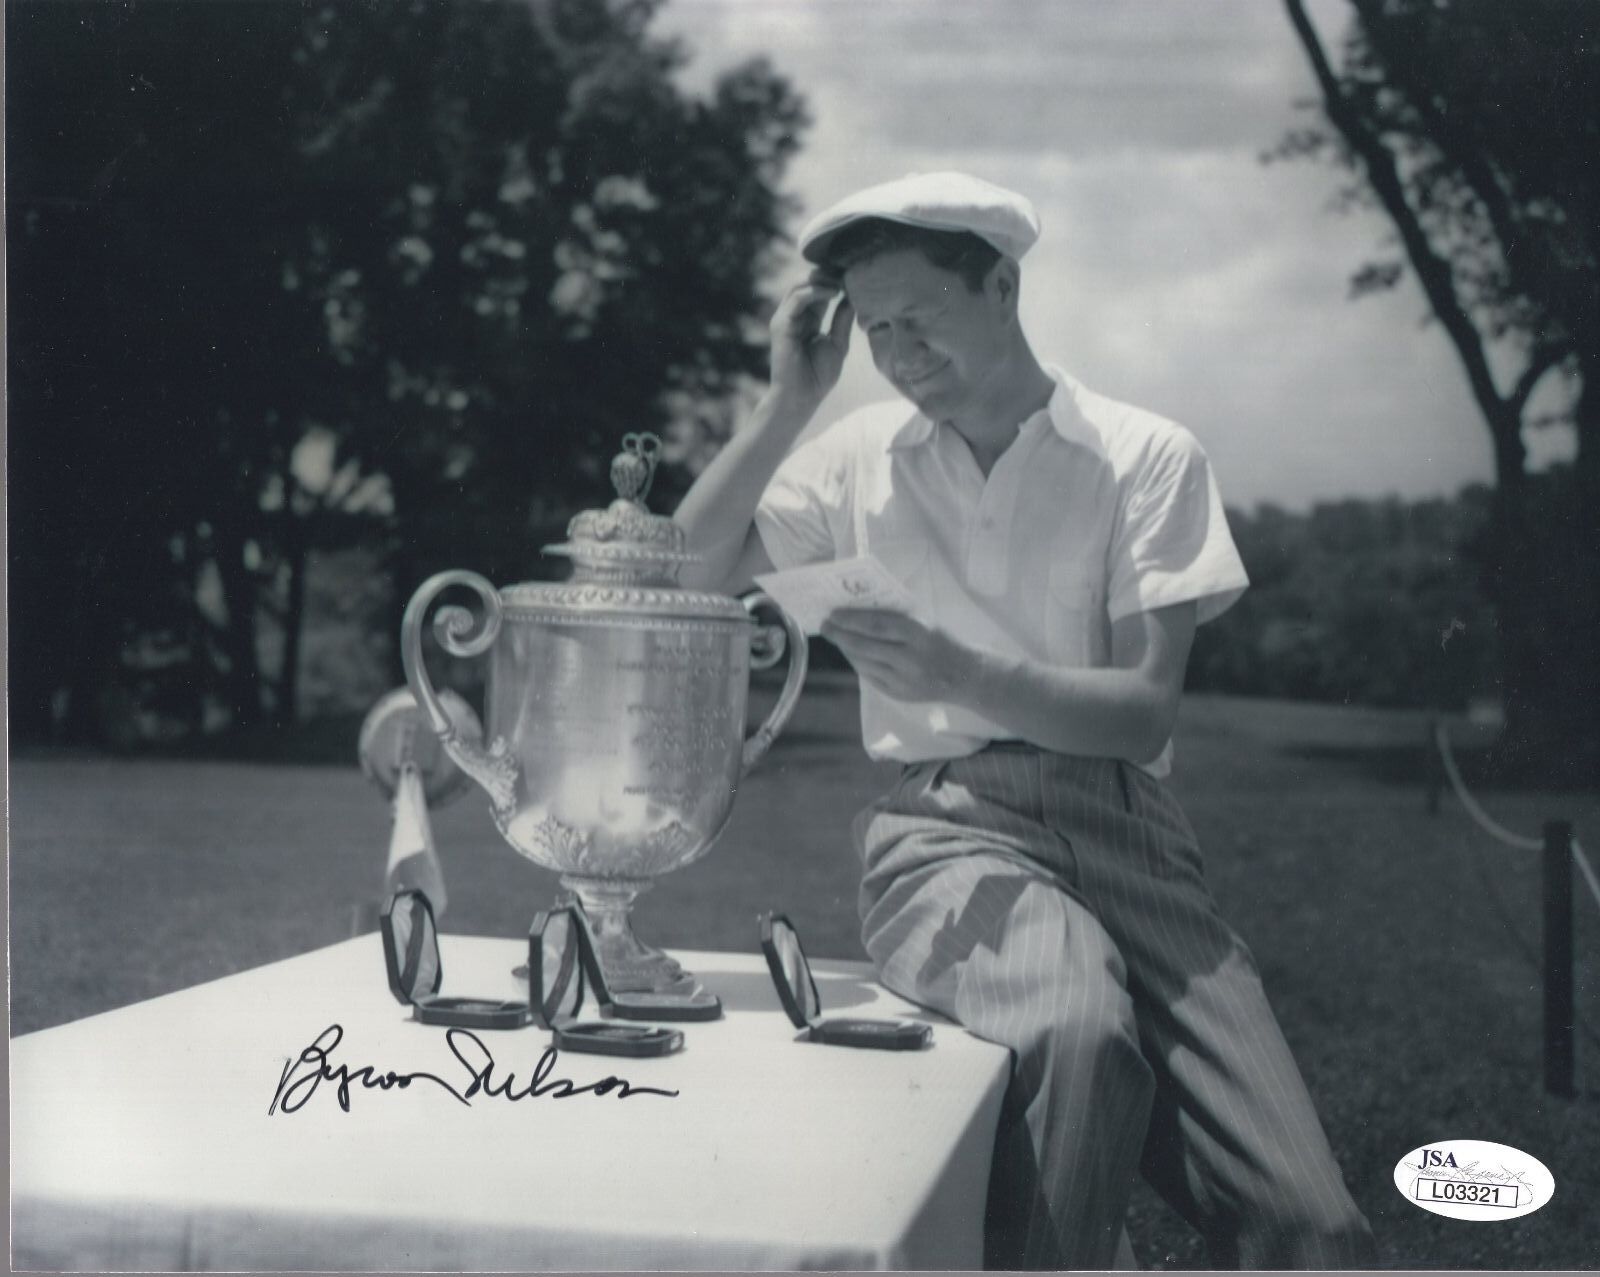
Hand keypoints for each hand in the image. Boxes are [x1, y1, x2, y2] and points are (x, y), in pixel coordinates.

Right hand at [769, 270, 853, 409]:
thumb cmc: (818, 377)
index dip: (835, 279)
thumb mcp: (837, 344)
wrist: (802, 398)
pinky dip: (815, 291)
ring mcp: (785, 318)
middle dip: (828, 273)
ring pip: (800, 285)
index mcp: (808, 318)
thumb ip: (842, 320)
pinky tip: (834, 291)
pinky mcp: (781, 324)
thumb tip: (852, 297)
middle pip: (808, 282)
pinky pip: (797, 299)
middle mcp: (794, 315)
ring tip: (843, 279)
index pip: (819, 289)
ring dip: (822, 279)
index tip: (856, 273)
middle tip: (850, 268)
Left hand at [821, 608, 980, 703]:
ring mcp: (902, 680)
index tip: (832, 614)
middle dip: (840, 635)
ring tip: (837, 637)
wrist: (963, 675)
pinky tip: (852, 653)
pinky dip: (858, 663)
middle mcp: (909, 658)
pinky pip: (870, 676)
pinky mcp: (898, 694)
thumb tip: (857, 607)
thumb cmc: (940, 640)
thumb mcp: (924, 621)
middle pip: (864, 646)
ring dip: (846, 649)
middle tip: (826, 626)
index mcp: (917, 633)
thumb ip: (895, 615)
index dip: (850, 620)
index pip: (875, 625)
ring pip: (863, 663)